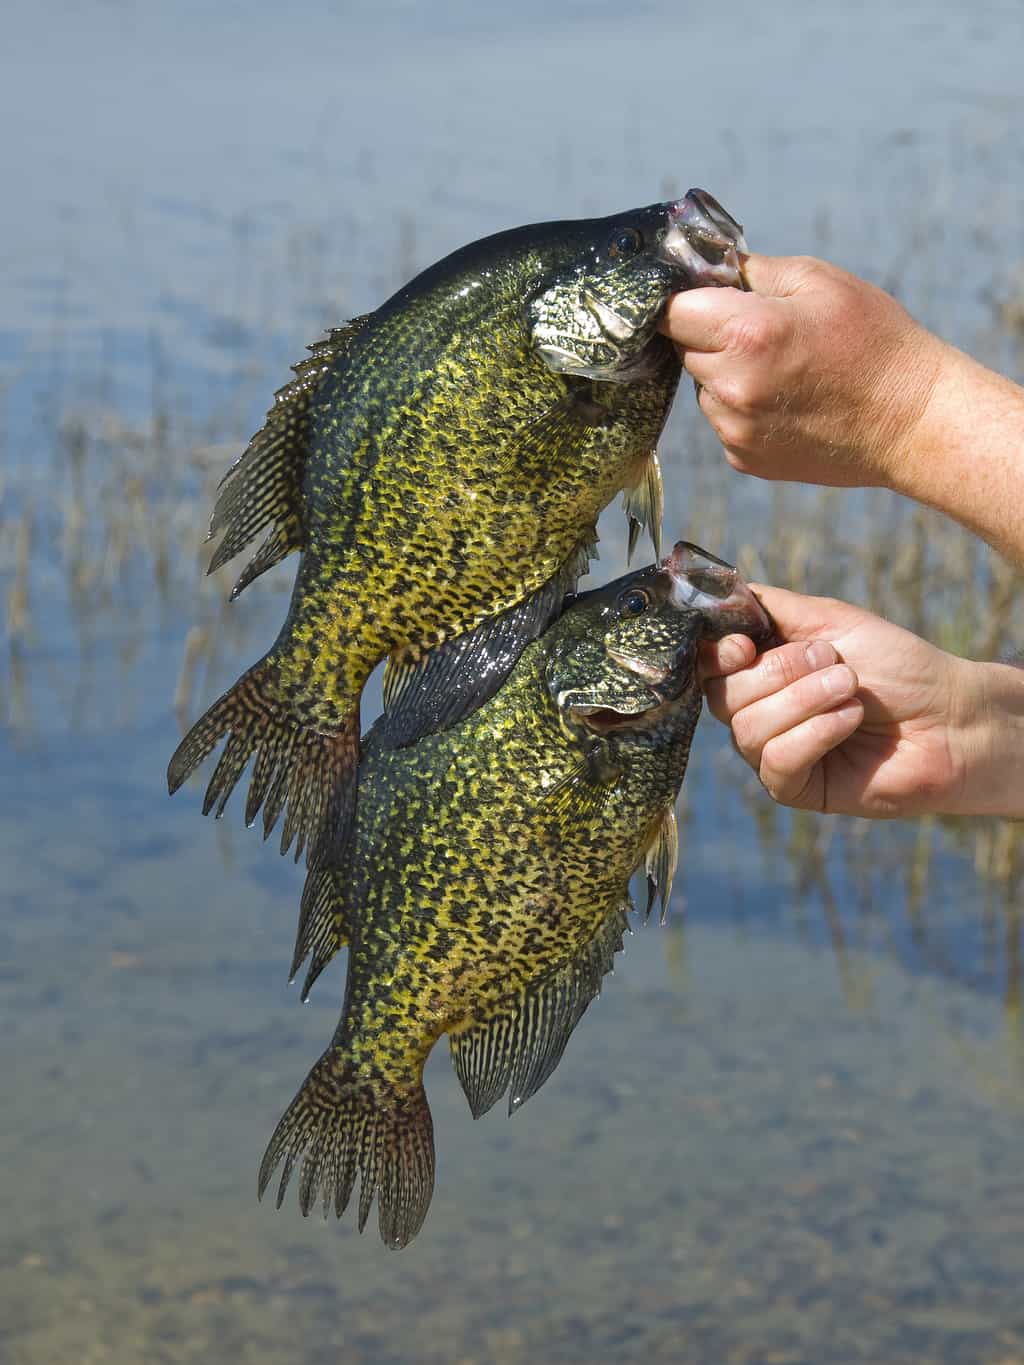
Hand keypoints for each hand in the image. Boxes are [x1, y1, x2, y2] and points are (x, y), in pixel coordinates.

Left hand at [660, 254, 945, 488]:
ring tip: (784, 372)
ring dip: (727, 376)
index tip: (709, 298)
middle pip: (684, 350)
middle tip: (763, 334)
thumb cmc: (875, 342)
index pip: (673, 312)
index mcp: (746, 334)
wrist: (912, 421)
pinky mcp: (743, 459)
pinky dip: (744, 410)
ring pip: (704, 389)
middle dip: (711, 336)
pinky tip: (789, 403)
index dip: (687, 300)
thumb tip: (711, 269)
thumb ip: (754, 271)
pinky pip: (724, 422)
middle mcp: (732, 388)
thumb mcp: (820, 282)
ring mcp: (735, 430)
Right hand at [698, 585, 1023, 819]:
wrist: (951, 716)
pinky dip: (815, 734)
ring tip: (852, 692)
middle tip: (836, 664)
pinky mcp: (794, 788)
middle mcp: (758, 711)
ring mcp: (772, 752)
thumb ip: (770, 607)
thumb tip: (720, 592)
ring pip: (748, 729)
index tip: (746, 646)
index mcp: (761, 670)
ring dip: (805, 702)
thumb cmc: (897, 665)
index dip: (715, 657)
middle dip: (781, 673)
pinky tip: (851, 721)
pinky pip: (776, 763)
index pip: (706, 668)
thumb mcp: (830, 620)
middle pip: (724, 697)